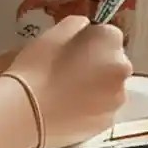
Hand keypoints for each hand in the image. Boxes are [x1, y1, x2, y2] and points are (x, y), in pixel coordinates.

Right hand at [6, 15, 132, 147]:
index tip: (71, 50)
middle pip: (112, 61)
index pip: (107, 35)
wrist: (25, 112)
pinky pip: (102, 110)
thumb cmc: (37, 66)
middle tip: (68, 72)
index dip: (89, 41)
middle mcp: (122, 68)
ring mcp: (117, 98)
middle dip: (97, 64)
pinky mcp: (107, 123)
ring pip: (109, 87)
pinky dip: (91, 108)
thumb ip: (77, 24)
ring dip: (96, 87)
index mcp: (111, 40)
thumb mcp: (54, 32)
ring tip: (67, 93)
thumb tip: (86, 27)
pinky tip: (69, 109)